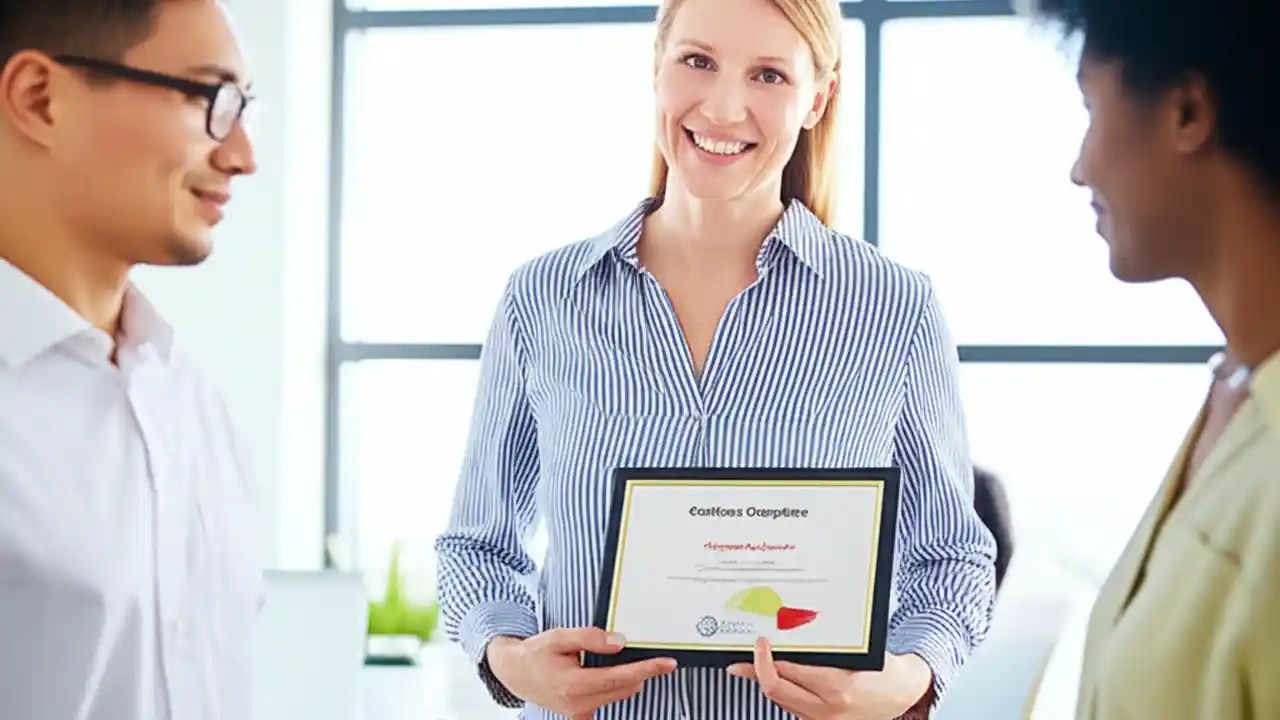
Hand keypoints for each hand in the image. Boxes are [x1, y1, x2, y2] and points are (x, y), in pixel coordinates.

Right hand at [486, 628, 677, 718]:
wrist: (515, 672)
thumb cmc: (536, 653)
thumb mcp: (560, 637)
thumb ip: (590, 638)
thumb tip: (619, 642)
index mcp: (575, 684)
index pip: (620, 677)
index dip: (646, 669)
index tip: (667, 664)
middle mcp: (579, 703)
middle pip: (624, 688)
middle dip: (641, 672)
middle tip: (655, 659)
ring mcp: (579, 712)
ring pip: (617, 695)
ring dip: (627, 680)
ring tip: (622, 662)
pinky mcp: (579, 715)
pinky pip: (605, 703)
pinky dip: (614, 691)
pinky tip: (613, 680)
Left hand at [726, 637, 931, 719]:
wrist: (902, 694)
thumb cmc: (884, 669)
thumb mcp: (859, 651)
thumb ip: (824, 648)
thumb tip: (789, 637)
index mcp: (839, 688)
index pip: (788, 673)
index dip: (767, 657)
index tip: (761, 641)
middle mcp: (828, 710)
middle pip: (776, 690)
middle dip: (756, 670)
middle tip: (746, 654)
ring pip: (780, 700)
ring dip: (764, 681)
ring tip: (750, 664)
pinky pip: (791, 706)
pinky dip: (780, 690)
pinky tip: (773, 676)